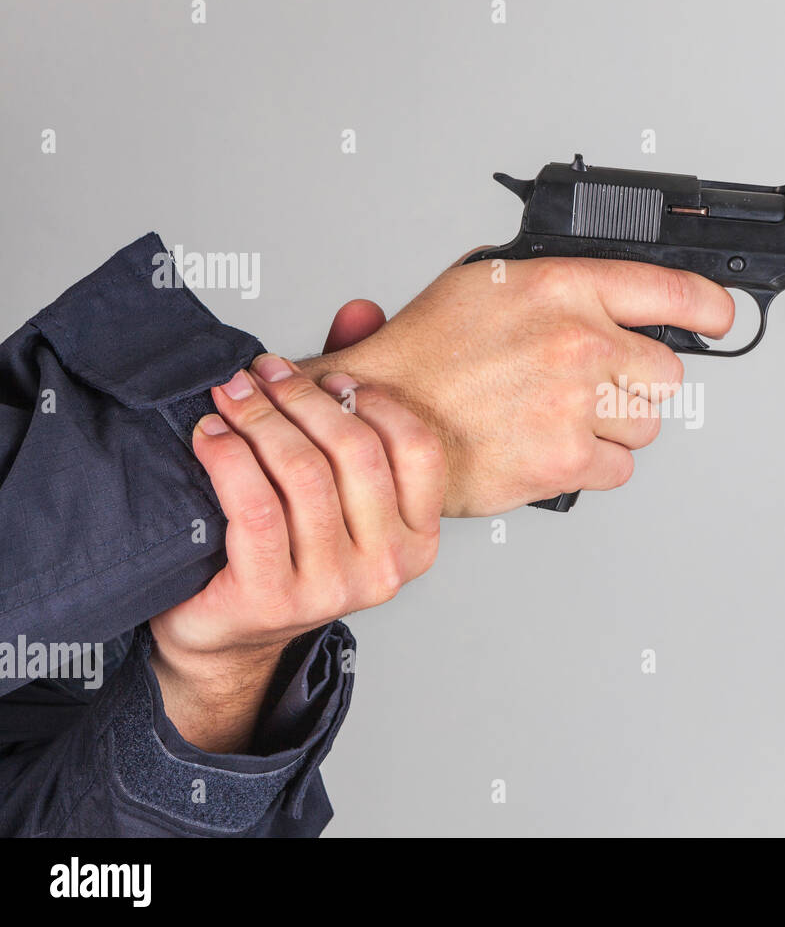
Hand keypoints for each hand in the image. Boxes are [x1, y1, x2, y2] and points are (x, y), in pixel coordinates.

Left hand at [150, 355, 443, 750]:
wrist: (228, 629)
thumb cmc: (287, 541)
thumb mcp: (333, 475)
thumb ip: (354, 395)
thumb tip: (361, 311)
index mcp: (420, 538)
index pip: (419, 449)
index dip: (371, 399)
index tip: (326, 376)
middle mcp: (390, 568)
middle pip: (356, 453)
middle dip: (301, 399)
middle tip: (258, 372)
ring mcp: (335, 589)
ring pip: (303, 475)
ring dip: (259, 420)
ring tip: (228, 397)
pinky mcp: (276, 599)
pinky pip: (257, 507)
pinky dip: (229, 459)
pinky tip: (209, 436)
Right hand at [301, 256, 734, 515]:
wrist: (380, 421)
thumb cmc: (425, 358)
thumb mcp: (488, 287)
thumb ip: (560, 290)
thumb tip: (617, 302)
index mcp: (561, 288)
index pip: (671, 290)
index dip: (707, 308)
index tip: (721, 318)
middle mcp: (577, 341)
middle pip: (666, 372)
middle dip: (634, 383)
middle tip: (589, 388)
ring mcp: (576, 402)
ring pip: (646, 425)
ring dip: (611, 428)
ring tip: (555, 419)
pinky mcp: (568, 459)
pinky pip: (619, 468)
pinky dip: (591, 467)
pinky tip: (548, 448)